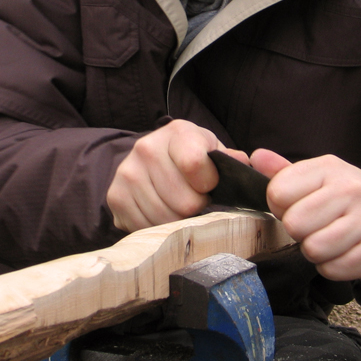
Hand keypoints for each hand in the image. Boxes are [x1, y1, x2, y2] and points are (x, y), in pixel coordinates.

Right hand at [107, 120, 247, 231]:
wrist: (151, 159)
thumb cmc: (191, 157)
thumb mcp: (212, 151)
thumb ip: (230, 160)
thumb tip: (244, 164)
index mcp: (178, 132)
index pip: (195, 164)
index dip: (209, 184)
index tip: (209, 185)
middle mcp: (147, 147)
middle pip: (185, 202)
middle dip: (196, 208)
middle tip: (195, 200)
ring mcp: (128, 172)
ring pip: (167, 219)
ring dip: (178, 221)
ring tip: (179, 206)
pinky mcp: (115, 197)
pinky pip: (146, 228)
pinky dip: (158, 229)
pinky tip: (161, 213)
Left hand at [250, 150, 360, 285]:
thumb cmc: (348, 203)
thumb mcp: (319, 180)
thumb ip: (284, 172)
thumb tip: (255, 157)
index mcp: (330, 168)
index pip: (278, 191)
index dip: (280, 207)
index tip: (297, 207)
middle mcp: (351, 189)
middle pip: (295, 223)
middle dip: (300, 233)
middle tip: (316, 228)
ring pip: (314, 249)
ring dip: (317, 253)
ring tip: (331, 241)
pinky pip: (334, 269)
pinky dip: (334, 268)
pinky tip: (345, 253)